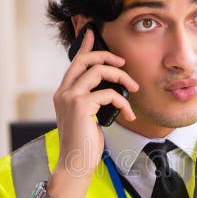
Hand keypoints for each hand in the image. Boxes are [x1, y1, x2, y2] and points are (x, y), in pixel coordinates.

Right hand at [50, 27, 138, 197]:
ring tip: (134, 88)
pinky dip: (123, 102)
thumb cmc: (83, 143)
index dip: (85, 47)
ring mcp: (70, 98)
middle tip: (123, 63)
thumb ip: (92, 100)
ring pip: (98, 71)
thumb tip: (108, 89)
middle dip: (106, 56)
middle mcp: (63, 92)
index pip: (74, 63)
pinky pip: (109, 94)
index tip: (92, 34)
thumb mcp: (87, 117)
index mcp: (63, 93)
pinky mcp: (81, 106)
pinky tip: (128, 114)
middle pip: (85, 60)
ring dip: (121, 78)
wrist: (75, 164)